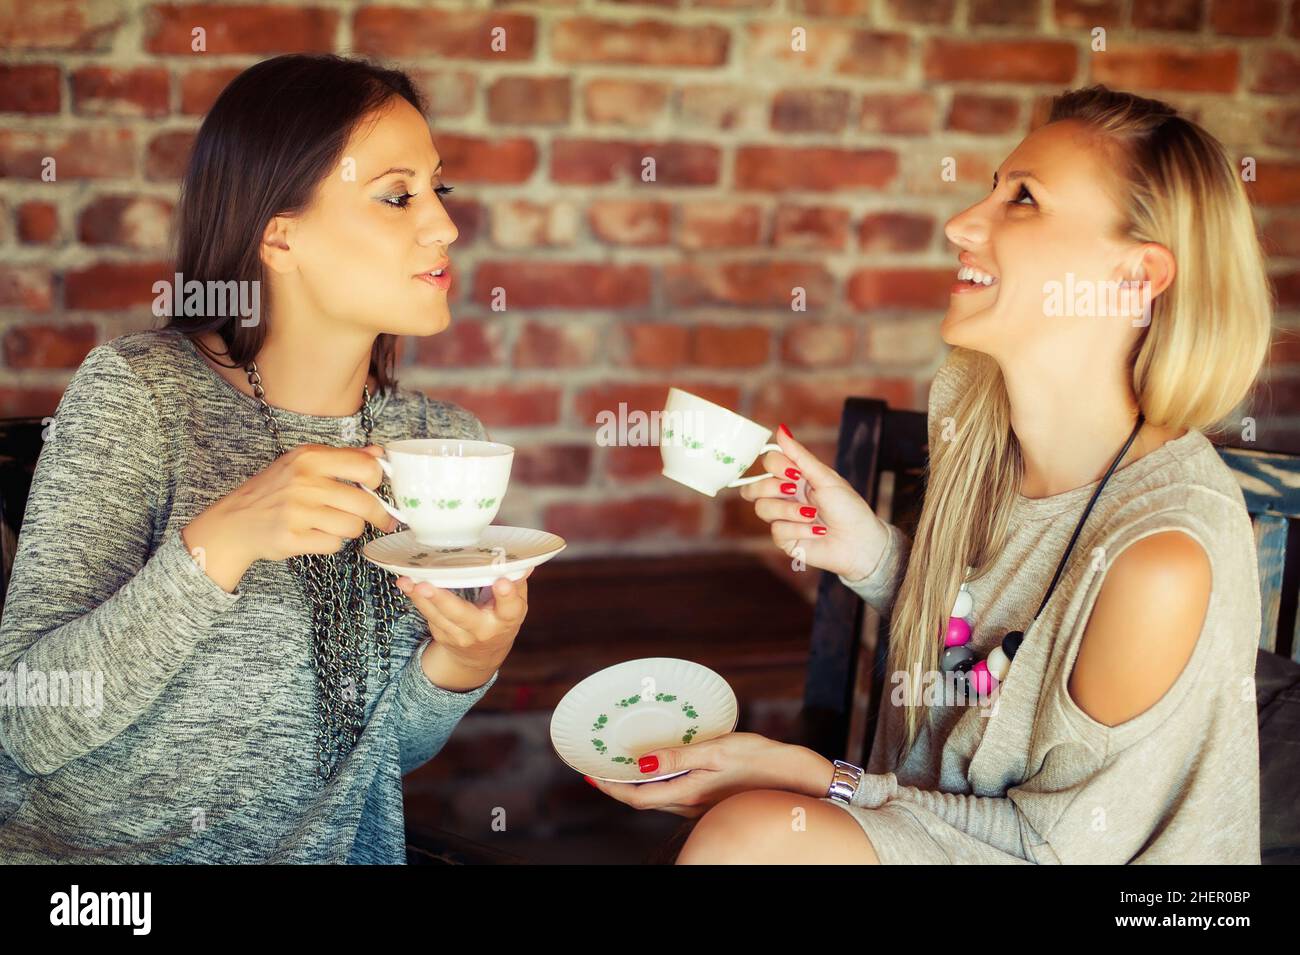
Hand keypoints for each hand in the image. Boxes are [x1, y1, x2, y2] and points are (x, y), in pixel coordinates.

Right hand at [182, 444, 396, 590]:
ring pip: (353, 527)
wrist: (234, 522)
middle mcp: (304, 482)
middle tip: (381, 520)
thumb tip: (378, 453)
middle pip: (365, 503)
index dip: (378, 481)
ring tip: (333, 524)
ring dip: (349, 529)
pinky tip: (316, 535)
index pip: (366, 467)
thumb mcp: (303, 463)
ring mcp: (297, 511)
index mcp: (310, 458)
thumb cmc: (274, 492)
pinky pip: (334, 545)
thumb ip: (343, 457)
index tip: (376, 489)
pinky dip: (331, 543)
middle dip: (377, 515)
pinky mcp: (292, 538)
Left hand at [395, 567, 530, 676]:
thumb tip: (524, 559)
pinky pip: (428, 615)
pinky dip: (416, 598)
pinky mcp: (442, 635)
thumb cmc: (500, 620)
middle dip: (443, 600)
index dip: (506, 595)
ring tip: (407, 580)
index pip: (509, 608)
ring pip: (438, 616)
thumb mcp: (515, 605)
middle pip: (462, 615)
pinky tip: (406, 584)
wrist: (481, 656)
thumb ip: (517, 583)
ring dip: (420, 598)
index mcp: (506, 619)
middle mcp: (483, 630)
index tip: (502, 581)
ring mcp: (460, 635)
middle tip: (427, 586)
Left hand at [583, 732, 832, 818]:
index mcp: (690, 794)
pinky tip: (661, 763)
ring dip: (637, 785)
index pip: (637, 797)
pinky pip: (677, 793)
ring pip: (660, 798)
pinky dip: (660, 782)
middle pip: (644, 800)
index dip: (610, 787)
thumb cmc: (765, 761)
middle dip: (617, 786)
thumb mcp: (720, 751)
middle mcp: (692, 805)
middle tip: (598, 766)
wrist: (802, 780)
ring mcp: (703, 804)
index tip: (588, 774)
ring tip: (622, 762)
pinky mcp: (714, 798)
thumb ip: (679, 757)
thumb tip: (641, 764)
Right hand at [739, 424, 888, 580]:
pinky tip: (816, 532)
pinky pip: (776, 530)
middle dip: (772, 488)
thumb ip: (800, 455)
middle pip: (754, 488)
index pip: (768, 463)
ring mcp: (784, 519)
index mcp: (796, 478)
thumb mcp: (826, 477)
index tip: (795, 473)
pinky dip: (799, 530)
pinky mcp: (785, 540)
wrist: (860, 541)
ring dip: (789, 511)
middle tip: (794, 491)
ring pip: (762, 508)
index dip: (776, 466)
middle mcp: (786, 497)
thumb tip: (781, 428)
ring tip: (812, 515)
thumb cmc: (849, 507)